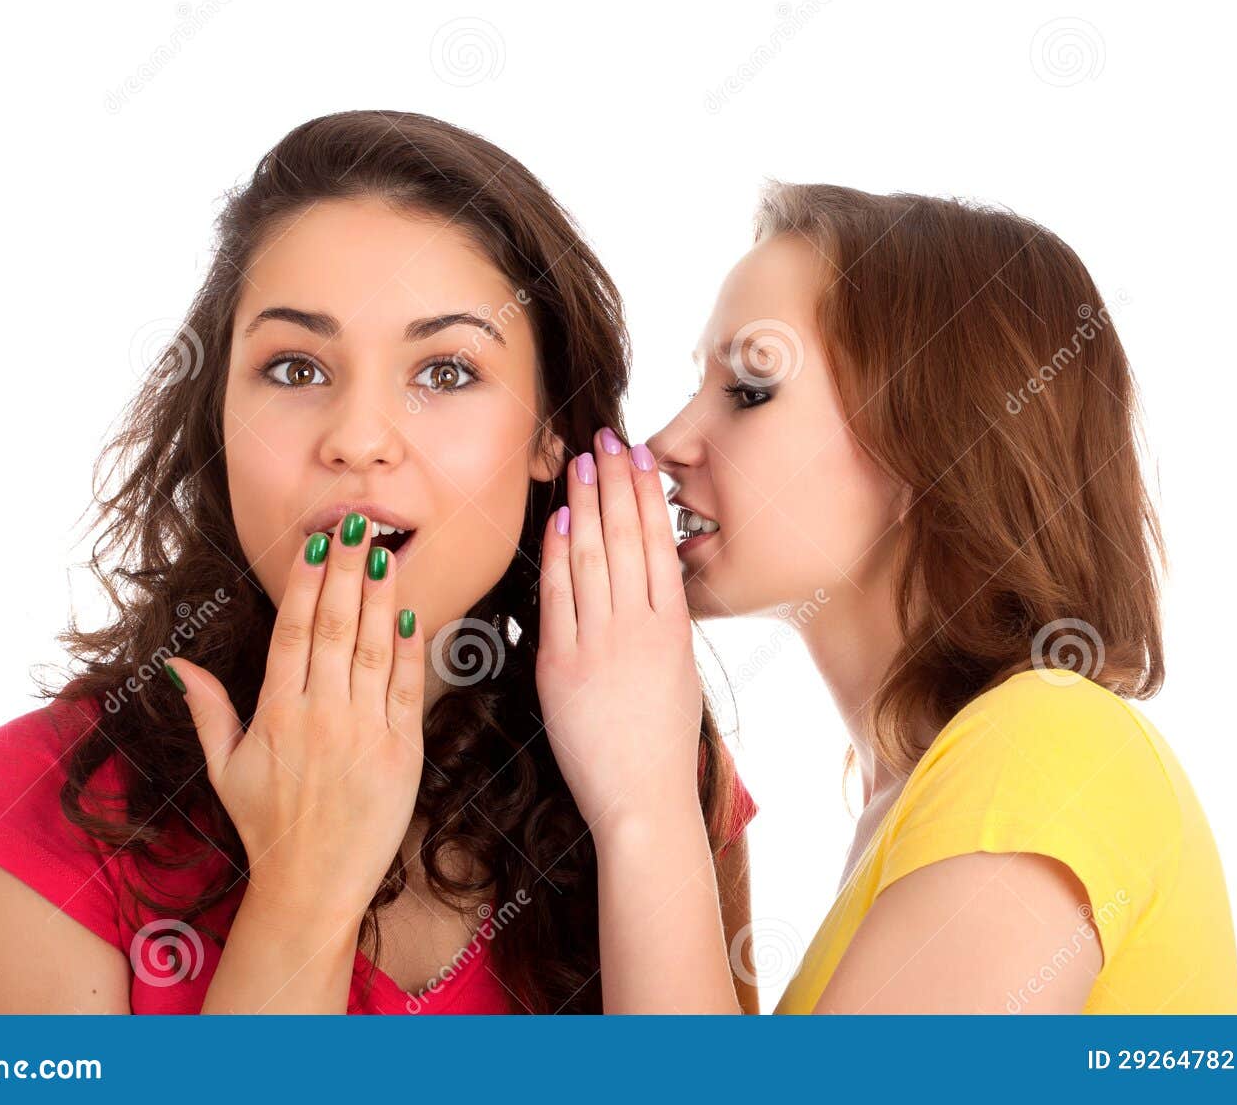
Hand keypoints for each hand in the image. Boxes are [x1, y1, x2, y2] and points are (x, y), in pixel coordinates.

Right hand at [167, 515, 424, 926]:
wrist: (313, 885)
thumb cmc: (267, 826)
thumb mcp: (225, 769)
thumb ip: (210, 711)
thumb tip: (179, 664)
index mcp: (276, 715)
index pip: (291, 633)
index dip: (304, 583)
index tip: (314, 544)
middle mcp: (321, 716)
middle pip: (334, 627)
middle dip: (344, 571)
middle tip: (355, 525)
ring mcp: (364, 732)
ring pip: (373, 649)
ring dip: (379, 597)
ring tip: (383, 554)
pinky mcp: (401, 751)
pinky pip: (406, 688)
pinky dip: (410, 648)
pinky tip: (410, 612)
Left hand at [536, 427, 703, 841]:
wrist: (643, 798)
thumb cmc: (662, 745)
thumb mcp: (677, 675)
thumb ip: (661, 627)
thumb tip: (649, 587)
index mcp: (673, 628)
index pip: (658, 543)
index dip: (645, 494)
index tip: (637, 457)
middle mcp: (640, 627)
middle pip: (627, 538)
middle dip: (614, 483)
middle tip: (606, 438)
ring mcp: (601, 644)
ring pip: (594, 557)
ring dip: (586, 504)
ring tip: (581, 463)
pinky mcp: (563, 666)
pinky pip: (559, 598)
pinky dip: (558, 555)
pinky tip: (560, 521)